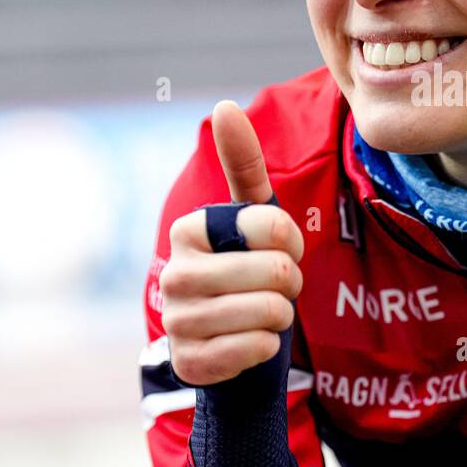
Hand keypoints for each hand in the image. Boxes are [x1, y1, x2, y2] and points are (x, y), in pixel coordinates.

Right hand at [160, 100, 305, 385]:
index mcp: (190, 231)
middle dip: (291, 284)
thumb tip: (225, 105)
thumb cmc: (244, 270)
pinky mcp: (189, 362)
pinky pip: (258, 349)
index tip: (279, 251)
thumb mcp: (250, 217)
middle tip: (275, 290)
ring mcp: (178, 320)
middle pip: (276, 272)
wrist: (227, 342)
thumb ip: (242, 163)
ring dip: (281, 316)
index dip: (292, 241)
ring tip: (261, 314)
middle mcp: (175, 272)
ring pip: (271, 311)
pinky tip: (249, 344)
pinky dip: (267, 348)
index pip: (273, 225)